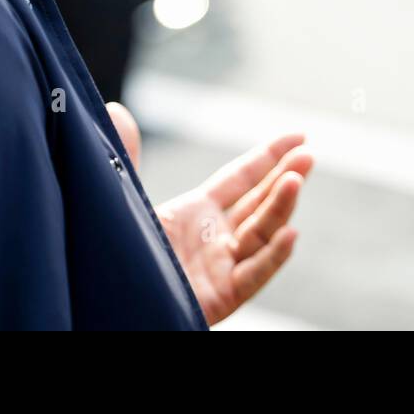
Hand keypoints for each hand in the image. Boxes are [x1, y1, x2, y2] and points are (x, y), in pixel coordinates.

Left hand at [106, 104, 311, 325]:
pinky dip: (273, 257)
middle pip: (259, 204)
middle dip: (285, 177)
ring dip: (281, 207)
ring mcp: (219, 269)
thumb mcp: (121, 199)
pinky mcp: (219, 298)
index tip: (299, 136)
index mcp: (195, 213)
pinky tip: (290, 233)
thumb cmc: (113, 253)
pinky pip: (252, 276)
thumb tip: (116, 109)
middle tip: (309, 154)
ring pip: (260, 235)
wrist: (104, 303)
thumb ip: (125, 157)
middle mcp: (214, 239)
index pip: (241, 179)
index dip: (268, 156)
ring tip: (296, 179)